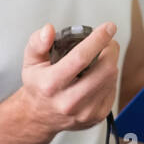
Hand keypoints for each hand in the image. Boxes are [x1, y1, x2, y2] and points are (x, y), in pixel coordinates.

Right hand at [19, 21, 120, 135]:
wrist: (39, 116)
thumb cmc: (38, 85)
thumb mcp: (30, 61)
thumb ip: (38, 42)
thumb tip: (49, 30)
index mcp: (51, 85)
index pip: (81, 58)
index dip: (98, 39)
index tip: (108, 27)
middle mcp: (69, 101)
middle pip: (104, 70)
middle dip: (111, 50)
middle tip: (107, 41)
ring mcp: (85, 112)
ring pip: (111, 79)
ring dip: (111, 62)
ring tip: (102, 55)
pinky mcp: (97, 116)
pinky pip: (112, 90)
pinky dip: (110, 77)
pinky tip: (99, 74)